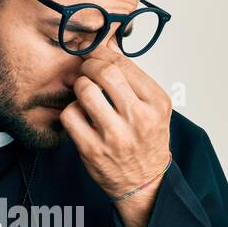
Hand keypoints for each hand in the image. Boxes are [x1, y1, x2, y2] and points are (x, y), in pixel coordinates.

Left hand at [59, 51, 171, 201]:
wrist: (144, 182)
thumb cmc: (147, 140)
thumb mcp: (152, 106)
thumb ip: (132, 77)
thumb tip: (108, 45)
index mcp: (156, 102)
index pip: (122, 64)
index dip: (101, 53)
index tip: (93, 53)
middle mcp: (139, 118)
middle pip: (103, 73)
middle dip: (88, 66)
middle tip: (86, 71)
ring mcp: (115, 136)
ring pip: (85, 91)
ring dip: (79, 86)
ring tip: (84, 93)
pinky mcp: (93, 150)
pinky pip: (70, 115)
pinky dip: (71, 111)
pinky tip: (80, 115)